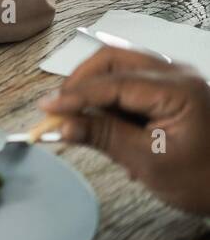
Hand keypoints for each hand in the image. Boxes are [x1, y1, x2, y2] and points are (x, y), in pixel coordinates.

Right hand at [38, 46, 209, 214]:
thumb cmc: (202, 180)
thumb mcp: (148, 162)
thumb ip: (102, 137)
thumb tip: (60, 126)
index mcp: (178, 89)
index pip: (113, 82)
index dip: (75, 95)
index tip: (45, 109)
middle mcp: (176, 72)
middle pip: (112, 60)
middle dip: (81, 82)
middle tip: (60, 109)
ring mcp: (174, 77)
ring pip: (117, 67)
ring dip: (93, 90)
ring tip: (84, 122)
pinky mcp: (169, 88)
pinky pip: (128, 81)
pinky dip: (109, 99)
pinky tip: (108, 125)